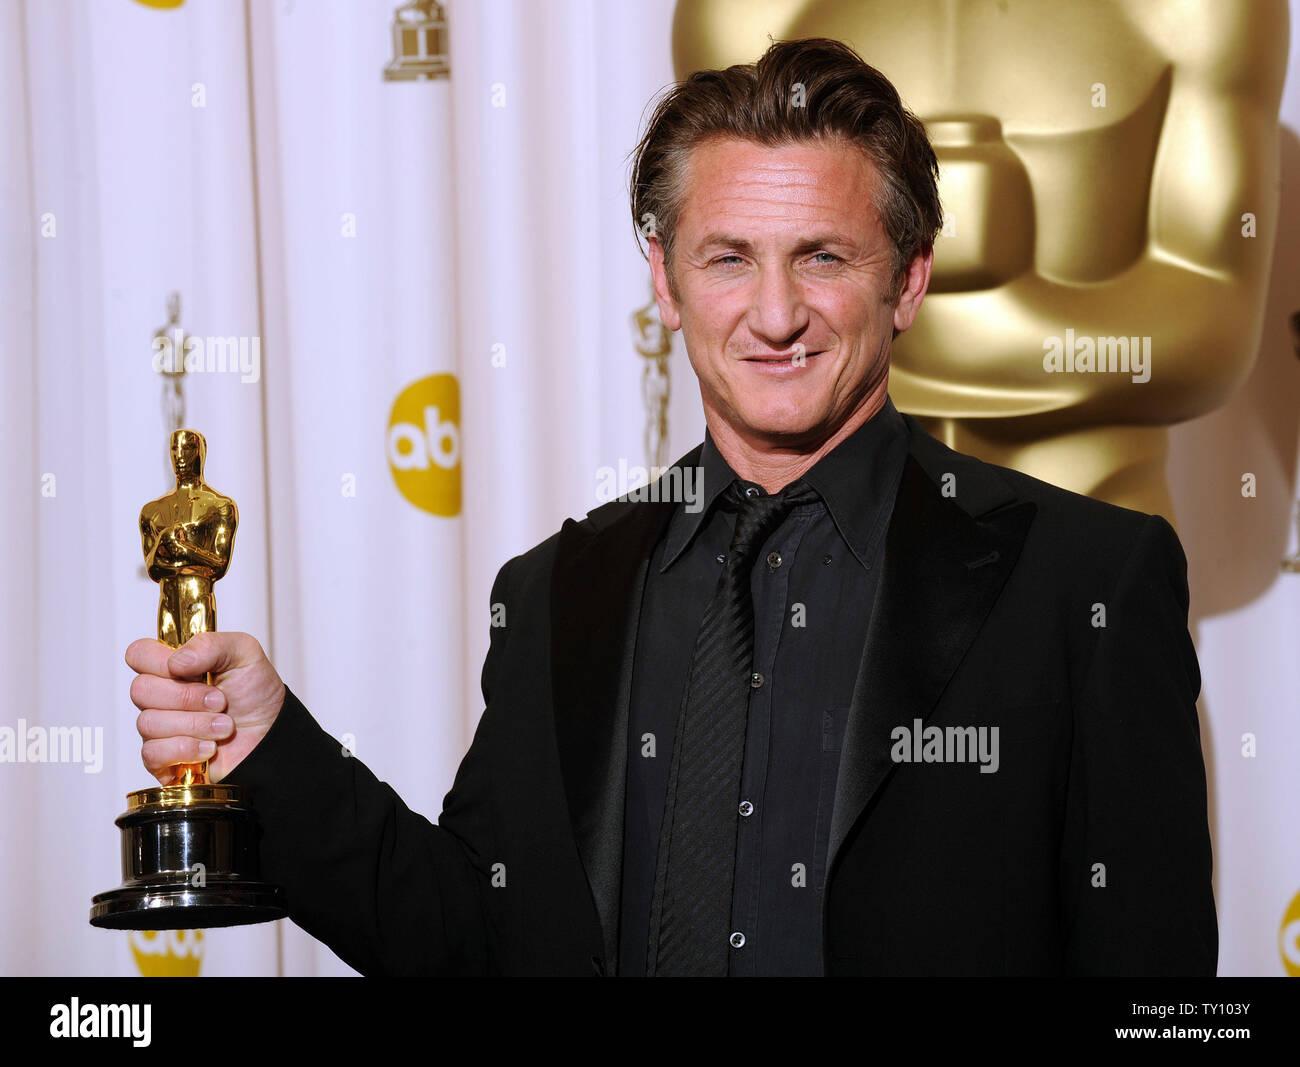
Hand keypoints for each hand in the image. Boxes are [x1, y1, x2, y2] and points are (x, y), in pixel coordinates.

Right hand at [127, 632, 285, 784]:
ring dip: (196, 724)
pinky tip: (210, 747)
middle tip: (220, 701)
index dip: (160, 661)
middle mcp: (160, 696)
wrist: (270, 734)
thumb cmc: (255, 692)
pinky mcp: (163, 758)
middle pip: (140, 690)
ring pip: (148, 723)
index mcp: (173, 666)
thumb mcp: (243, 653)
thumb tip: (177, 661)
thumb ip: (210, 644)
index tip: (193, 670)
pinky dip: (187, 749)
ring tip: (224, 726)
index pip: (138, 654)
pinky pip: (152, 753)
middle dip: (187, 697)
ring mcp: (159, 728)